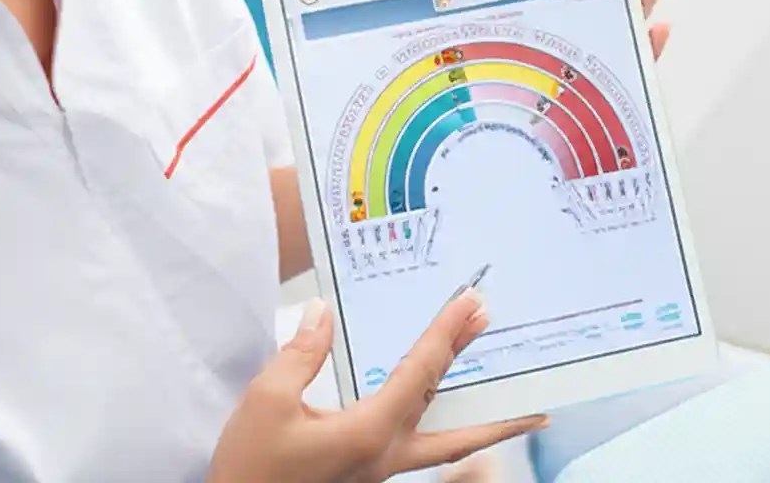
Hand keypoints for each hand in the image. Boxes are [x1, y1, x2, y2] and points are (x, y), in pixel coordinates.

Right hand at [207, 292, 547, 482]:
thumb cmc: (250, 468)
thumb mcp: (265, 402)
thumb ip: (301, 355)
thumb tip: (322, 313)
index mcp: (369, 431)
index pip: (421, 371)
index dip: (447, 333)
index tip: (471, 303)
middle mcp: (387, 453)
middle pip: (450, 410)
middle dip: (482, 374)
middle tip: (499, 335)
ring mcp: (381, 469)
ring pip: (447, 443)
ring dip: (483, 419)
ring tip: (520, 405)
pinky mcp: (369, 474)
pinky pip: (421, 446)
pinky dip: (444, 426)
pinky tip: (441, 410)